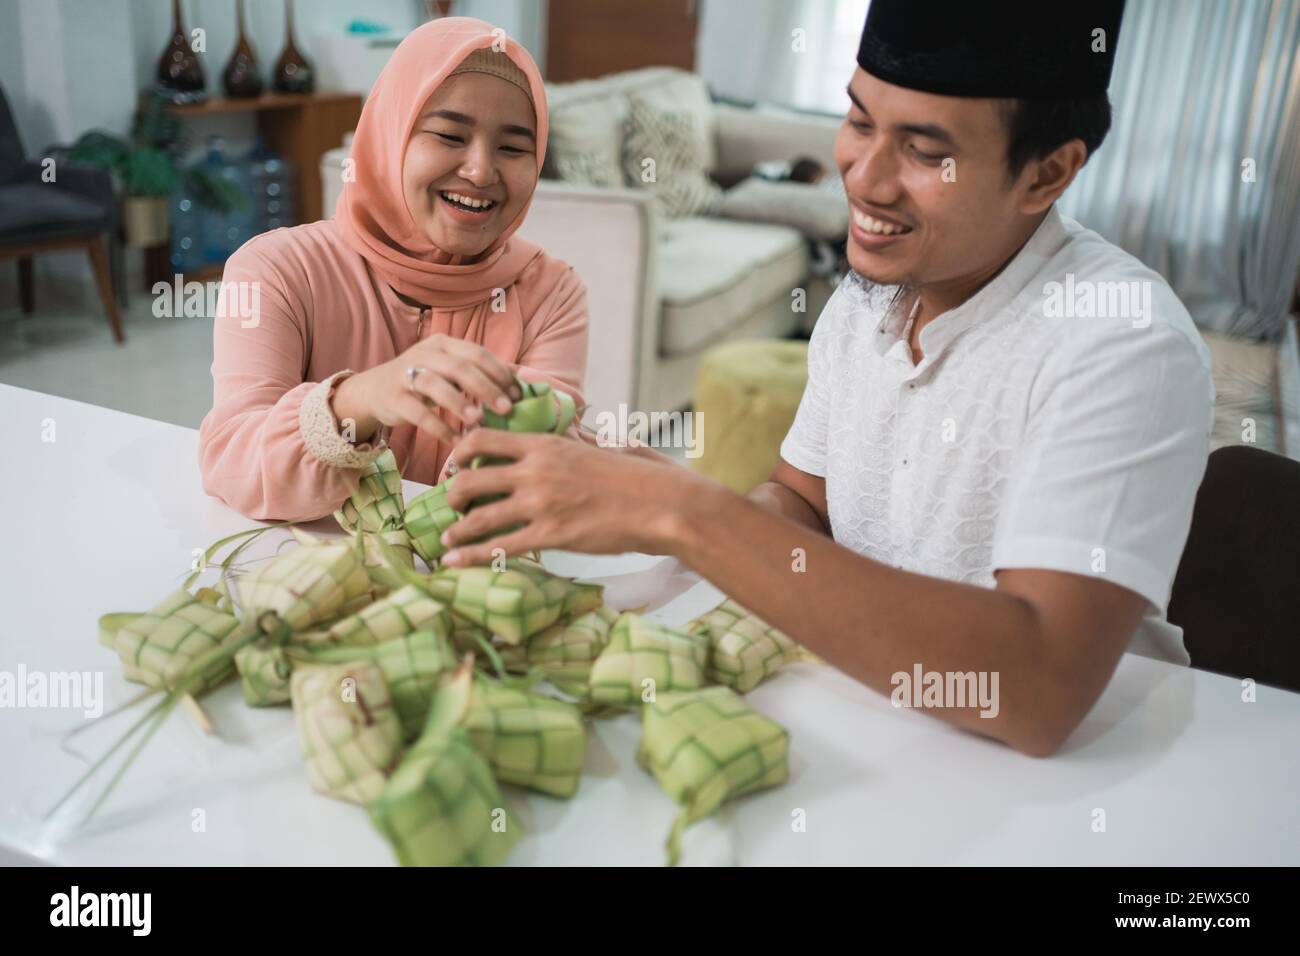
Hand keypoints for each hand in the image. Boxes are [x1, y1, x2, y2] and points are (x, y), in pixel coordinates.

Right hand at [330, 334, 520, 444]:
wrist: (374, 390)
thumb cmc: (423, 382)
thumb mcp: (451, 371)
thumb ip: (481, 372)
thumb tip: (523, 377)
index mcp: (444, 344)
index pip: (477, 353)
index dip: (500, 373)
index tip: (519, 395)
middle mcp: (425, 354)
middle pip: (460, 367)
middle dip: (486, 388)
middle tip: (507, 409)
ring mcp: (405, 374)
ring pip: (436, 386)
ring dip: (460, 404)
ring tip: (479, 421)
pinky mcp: (393, 397)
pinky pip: (418, 413)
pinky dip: (438, 428)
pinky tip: (455, 440)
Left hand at [439, 428, 716, 564]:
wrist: (664, 504)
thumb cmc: (641, 477)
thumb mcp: (603, 446)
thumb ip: (579, 441)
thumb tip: (577, 434)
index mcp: (546, 444)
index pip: (484, 438)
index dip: (460, 452)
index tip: (456, 465)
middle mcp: (536, 471)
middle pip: (470, 478)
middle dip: (452, 494)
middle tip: (451, 505)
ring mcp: (541, 503)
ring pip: (479, 517)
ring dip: (457, 530)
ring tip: (447, 539)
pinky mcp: (551, 535)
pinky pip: (500, 547)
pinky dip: (472, 556)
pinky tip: (457, 562)